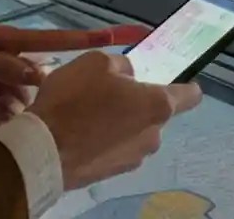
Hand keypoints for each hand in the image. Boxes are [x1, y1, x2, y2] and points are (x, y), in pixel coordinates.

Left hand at [0, 24, 146, 137]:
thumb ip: (4, 66)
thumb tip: (41, 73)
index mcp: (7, 45)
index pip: (54, 42)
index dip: (85, 39)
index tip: (116, 37)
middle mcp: (9, 66)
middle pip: (36, 84)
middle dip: (12, 92)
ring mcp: (1, 91)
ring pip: (21, 107)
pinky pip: (4, 123)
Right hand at [28, 51, 202, 189]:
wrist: (42, 150)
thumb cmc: (75, 99)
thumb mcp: (97, 62)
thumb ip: (123, 67)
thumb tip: (129, 77)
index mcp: (158, 105)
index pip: (191, 95)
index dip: (187, 85)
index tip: (180, 80)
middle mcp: (154, 135)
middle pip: (156, 113)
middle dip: (139, 102)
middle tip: (110, 91)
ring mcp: (134, 158)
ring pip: (135, 131)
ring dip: (122, 122)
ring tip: (89, 113)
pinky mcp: (113, 172)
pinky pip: (117, 147)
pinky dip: (106, 139)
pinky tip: (82, 131)